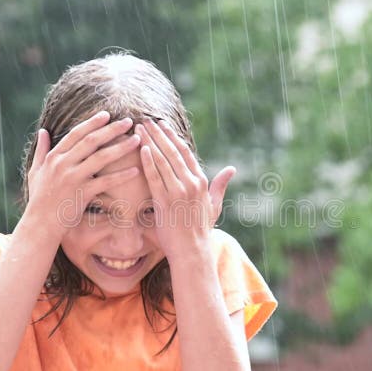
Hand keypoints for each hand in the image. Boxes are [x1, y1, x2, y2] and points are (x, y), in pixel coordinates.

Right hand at [26, 111, 140, 239]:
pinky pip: (106, 182)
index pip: (76, 133)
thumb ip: (41, 151)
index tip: (107, 114)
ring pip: (101, 158)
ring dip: (121, 147)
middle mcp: (63, 164)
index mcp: (54, 157)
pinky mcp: (82, 194)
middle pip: (91, 141)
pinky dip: (121, 175)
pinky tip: (136, 170)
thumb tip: (42, 131)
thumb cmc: (39, 199)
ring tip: (137, 140)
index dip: (92, 123)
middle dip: (111, 129)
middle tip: (128, 121)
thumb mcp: (35, 172)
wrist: (40, 224)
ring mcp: (73, 178)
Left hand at [134, 118, 234, 258]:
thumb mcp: (214, 204)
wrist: (192, 250)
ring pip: (162, 160)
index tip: (163, 125)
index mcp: (201, 181)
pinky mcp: (164, 200)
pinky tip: (141, 148)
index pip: (186, 152)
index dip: (173, 137)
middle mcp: (190, 183)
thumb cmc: (201, 229)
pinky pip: (154, 176)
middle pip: (172, 152)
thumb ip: (220, 185)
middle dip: (158, 134)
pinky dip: (148, 161)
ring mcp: (177, 191)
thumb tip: (232, 169)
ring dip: (150, 142)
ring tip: (139, 129)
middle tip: (146, 120)